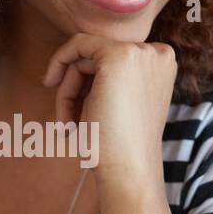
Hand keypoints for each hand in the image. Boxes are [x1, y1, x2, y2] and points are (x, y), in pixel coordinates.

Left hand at [41, 34, 176, 184]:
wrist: (128, 169)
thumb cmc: (120, 146)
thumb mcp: (121, 103)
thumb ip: (110, 78)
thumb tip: (75, 57)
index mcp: (163, 65)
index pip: (116, 61)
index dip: (92, 84)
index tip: (76, 108)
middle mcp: (157, 54)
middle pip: (99, 58)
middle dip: (77, 88)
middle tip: (66, 123)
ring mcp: (140, 52)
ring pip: (86, 57)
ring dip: (68, 90)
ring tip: (66, 124)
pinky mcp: (117, 56)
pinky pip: (78, 44)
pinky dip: (59, 61)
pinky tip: (49, 83)